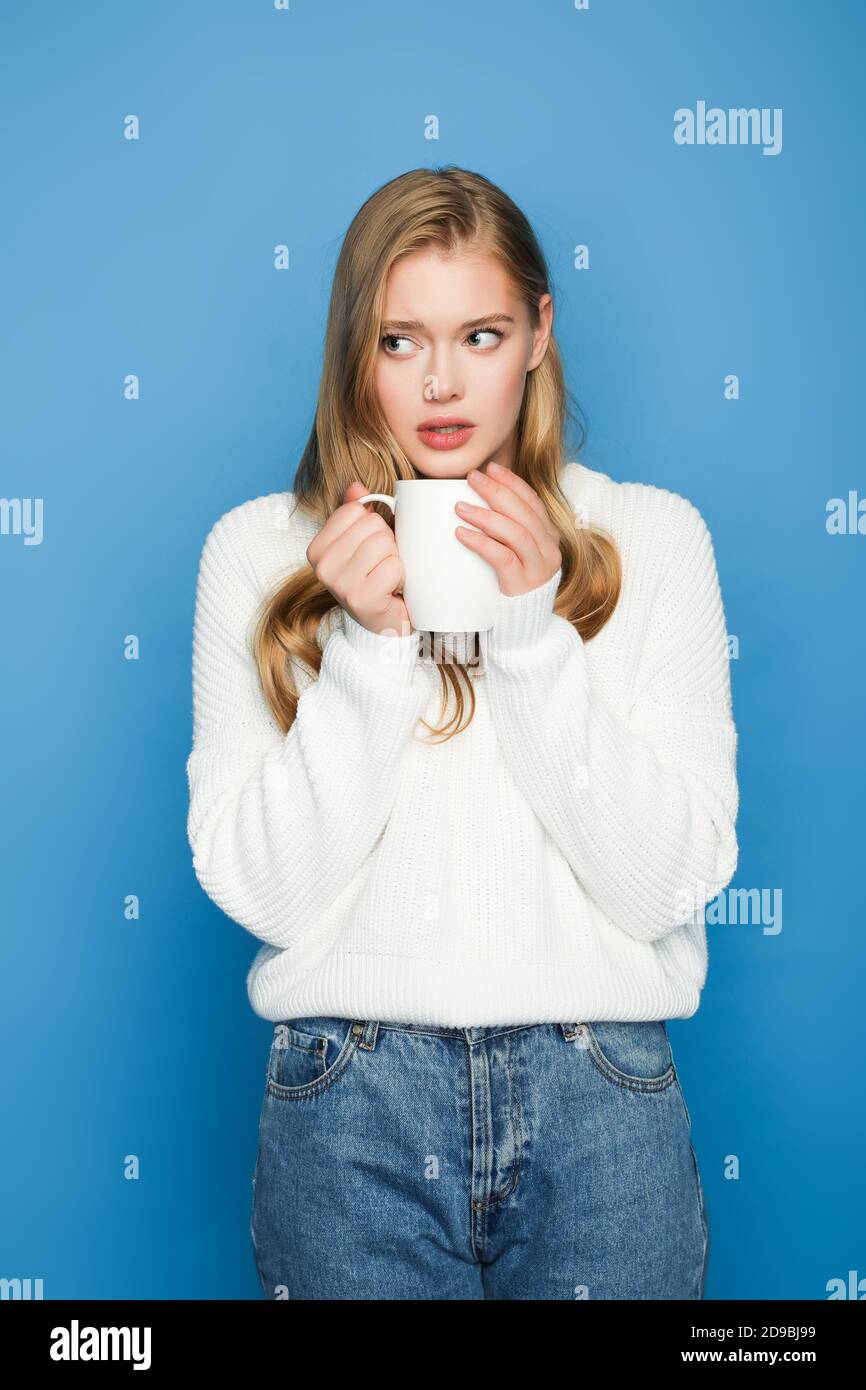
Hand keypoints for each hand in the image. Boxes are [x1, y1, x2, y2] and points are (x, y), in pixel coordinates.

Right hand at [306, 481, 412, 636]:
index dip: (373, 525)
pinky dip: (401, 576)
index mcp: (317, 549)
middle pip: (372, 525)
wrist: (384, 625)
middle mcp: (322, 567)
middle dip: (387, 542)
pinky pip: (394, 566)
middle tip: (381, 566)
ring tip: (387, 577)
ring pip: (384, 543)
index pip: (355, 510)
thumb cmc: (374, 579)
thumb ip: (356, 513)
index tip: (370, 549)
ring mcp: (339, 584)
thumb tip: (356, 486)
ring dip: (395, 559)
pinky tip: (392, 590)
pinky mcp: (361, 599)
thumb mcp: (361, 543)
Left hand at [453, 462, 561, 596]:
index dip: (512, 482)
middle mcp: (548, 549)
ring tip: (460, 507)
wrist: (524, 630)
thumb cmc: (512, 588)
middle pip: (523, 512)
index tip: (491, 468)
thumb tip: (470, 505)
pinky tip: (462, 534)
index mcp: (548, 537)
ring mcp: (538, 567)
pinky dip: (482, 542)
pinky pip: (503, 558)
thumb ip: (504, 534)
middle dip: (497, 491)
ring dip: (486, 515)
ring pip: (516, 532)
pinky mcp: (524, 585)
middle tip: (472, 478)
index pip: (533, 501)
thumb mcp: (515, 556)